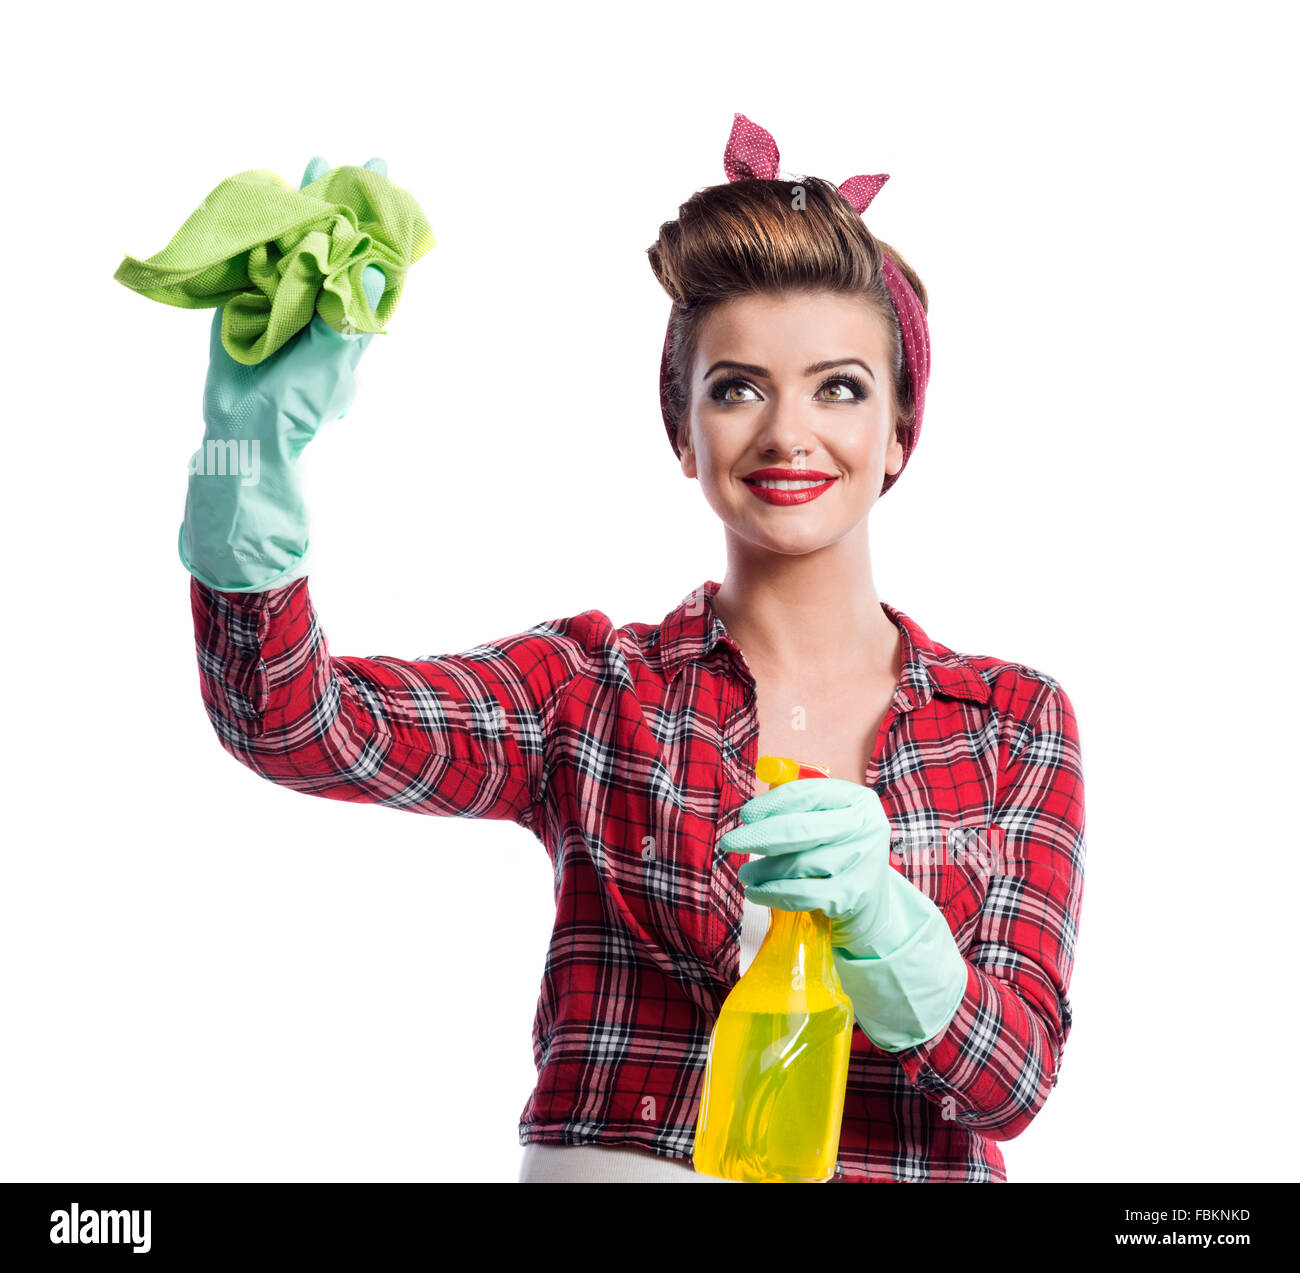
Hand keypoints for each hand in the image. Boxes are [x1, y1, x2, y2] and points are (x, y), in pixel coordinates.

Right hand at [182, 155, 389, 592]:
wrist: (247, 429)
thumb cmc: (302, 403)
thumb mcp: (337, 359)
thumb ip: (350, 311)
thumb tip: (372, 261)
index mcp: (348, 312)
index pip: (368, 256)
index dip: (378, 220)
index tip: (387, 179)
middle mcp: (319, 298)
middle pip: (332, 239)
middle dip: (341, 199)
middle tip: (356, 159)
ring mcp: (282, 295)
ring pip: (294, 240)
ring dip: (302, 202)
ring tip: (314, 161)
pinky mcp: (246, 297)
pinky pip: (254, 255)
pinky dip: (258, 228)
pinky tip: (263, 195)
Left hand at [721, 776, 969, 1050]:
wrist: (873, 906)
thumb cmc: (839, 856)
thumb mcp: (829, 824)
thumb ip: (799, 811)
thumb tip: (752, 815)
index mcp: (858, 800)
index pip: (807, 794)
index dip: (771, 804)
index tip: (745, 815)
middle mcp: (866, 826)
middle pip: (800, 829)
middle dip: (758, 836)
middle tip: (729, 843)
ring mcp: (863, 862)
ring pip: (798, 864)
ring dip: (762, 870)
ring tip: (745, 874)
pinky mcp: (852, 895)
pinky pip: (801, 894)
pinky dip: (772, 894)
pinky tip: (756, 893)